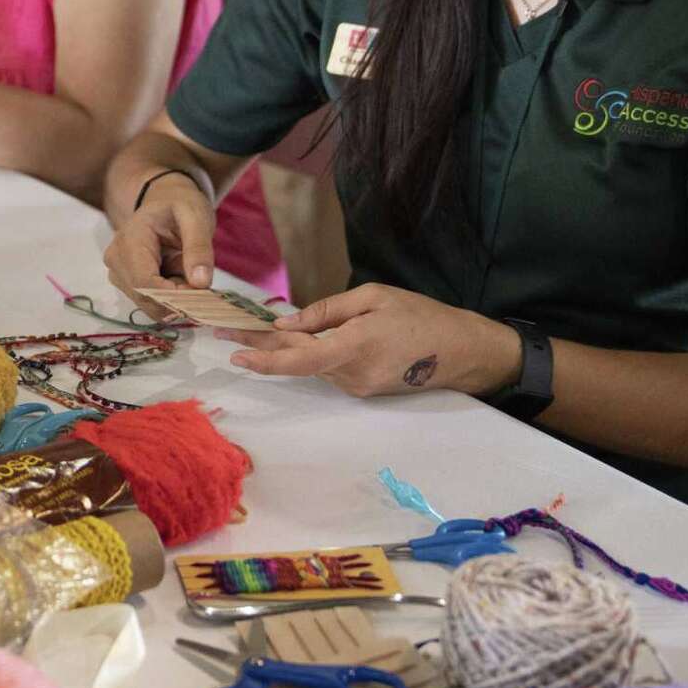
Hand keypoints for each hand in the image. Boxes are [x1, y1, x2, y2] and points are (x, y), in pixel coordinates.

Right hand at [104, 173, 216, 318]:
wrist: (167, 202)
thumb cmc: (181, 205)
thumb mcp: (197, 218)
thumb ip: (199, 248)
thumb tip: (201, 283)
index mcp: (129, 240)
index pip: (144, 283)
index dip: (174, 296)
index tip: (203, 293)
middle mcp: (116, 261)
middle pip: (146, 298)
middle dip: (178, 299)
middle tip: (201, 280)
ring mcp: (118, 274)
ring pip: (150, 305)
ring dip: (176, 299)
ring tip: (187, 271)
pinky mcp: (126, 284)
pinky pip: (151, 304)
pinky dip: (171, 299)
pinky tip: (178, 277)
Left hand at [219, 283, 520, 397]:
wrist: (462, 352)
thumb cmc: (420, 315)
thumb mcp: (374, 297)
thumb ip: (328, 312)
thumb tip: (286, 323)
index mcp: (355, 347)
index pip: (300, 358)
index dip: (266, 358)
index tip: (236, 353)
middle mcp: (352, 375)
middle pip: (298, 360)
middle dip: (262, 346)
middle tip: (225, 332)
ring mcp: (357, 387)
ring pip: (313, 364)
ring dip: (288, 348)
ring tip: (256, 329)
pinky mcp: (363, 390)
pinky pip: (329, 368)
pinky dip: (314, 353)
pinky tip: (302, 337)